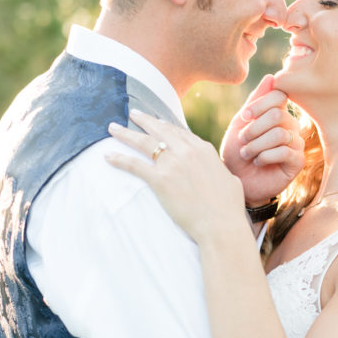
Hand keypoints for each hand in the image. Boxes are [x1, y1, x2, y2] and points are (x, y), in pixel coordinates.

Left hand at [106, 110, 245, 243]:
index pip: (179, 132)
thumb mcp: (229, 180)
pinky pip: (134, 165)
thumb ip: (219, 171)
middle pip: (159, 130)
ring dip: (126, 133)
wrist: (220, 224)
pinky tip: (108, 156)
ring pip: (143, 142)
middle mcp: (186, 151)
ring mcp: (172, 164)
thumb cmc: (228, 208)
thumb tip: (222, 174)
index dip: (165, 125)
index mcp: (203, 149)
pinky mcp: (159, 180)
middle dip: (144, 120)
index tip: (156, 122)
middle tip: (132, 113)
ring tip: (113, 128)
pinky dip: (119, 159)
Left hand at [221, 75, 303, 204]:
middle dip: (254, 129)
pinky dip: (265, 157)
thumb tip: (271, 77)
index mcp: (278, 113)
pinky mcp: (297, 162)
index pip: (279, 95)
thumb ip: (255, 101)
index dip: (259, 105)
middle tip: (243, 141)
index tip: (244, 117)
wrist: (237, 180)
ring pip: (280, 134)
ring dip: (257, 145)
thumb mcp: (241, 123)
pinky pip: (285, 152)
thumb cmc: (238, 151)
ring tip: (247, 154)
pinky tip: (258, 162)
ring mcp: (296, 144)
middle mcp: (290, 126)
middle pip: (277, 115)